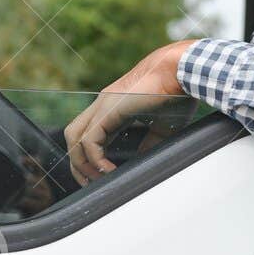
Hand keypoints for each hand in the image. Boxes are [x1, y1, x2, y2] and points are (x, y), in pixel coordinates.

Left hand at [64, 40, 194, 184]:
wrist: (180, 71)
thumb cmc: (176, 93)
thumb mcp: (162, 126)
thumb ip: (149, 143)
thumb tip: (144, 162)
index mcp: (113, 108)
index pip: (88, 135)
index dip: (89, 158)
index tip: (101, 176)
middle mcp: (102, 105)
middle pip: (73, 136)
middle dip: (78, 163)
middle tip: (92, 183)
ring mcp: (102, 106)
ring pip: (74, 137)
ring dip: (82, 163)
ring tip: (99, 179)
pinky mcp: (108, 110)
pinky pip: (90, 140)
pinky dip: (95, 159)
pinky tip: (109, 170)